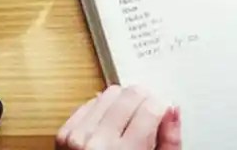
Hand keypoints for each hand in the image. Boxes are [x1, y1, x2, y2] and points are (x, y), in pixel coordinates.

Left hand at [56, 85, 180, 149]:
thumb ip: (169, 143)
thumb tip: (173, 110)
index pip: (151, 107)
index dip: (161, 108)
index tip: (162, 116)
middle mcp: (96, 144)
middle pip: (131, 94)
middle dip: (145, 101)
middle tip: (148, 117)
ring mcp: (76, 136)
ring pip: (110, 93)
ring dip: (123, 103)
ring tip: (128, 124)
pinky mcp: (64, 133)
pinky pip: (90, 102)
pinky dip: (104, 110)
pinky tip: (110, 127)